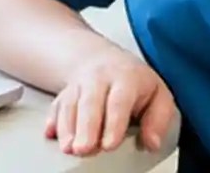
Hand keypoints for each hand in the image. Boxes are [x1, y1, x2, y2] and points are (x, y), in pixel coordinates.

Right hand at [43, 46, 176, 156]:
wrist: (102, 59)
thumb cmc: (133, 82)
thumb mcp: (158, 95)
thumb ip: (158, 120)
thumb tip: (152, 142)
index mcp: (125, 78)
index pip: (119, 101)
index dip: (114, 123)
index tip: (110, 144)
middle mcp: (99, 78)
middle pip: (89, 102)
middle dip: (86, 128)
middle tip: (84, 150)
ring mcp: (78, 84)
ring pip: (70, 104)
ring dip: (67, 127)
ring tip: (68, 148)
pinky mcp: (64, 94)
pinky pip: (56, 106)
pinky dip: (53, 120)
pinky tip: (51, 133)